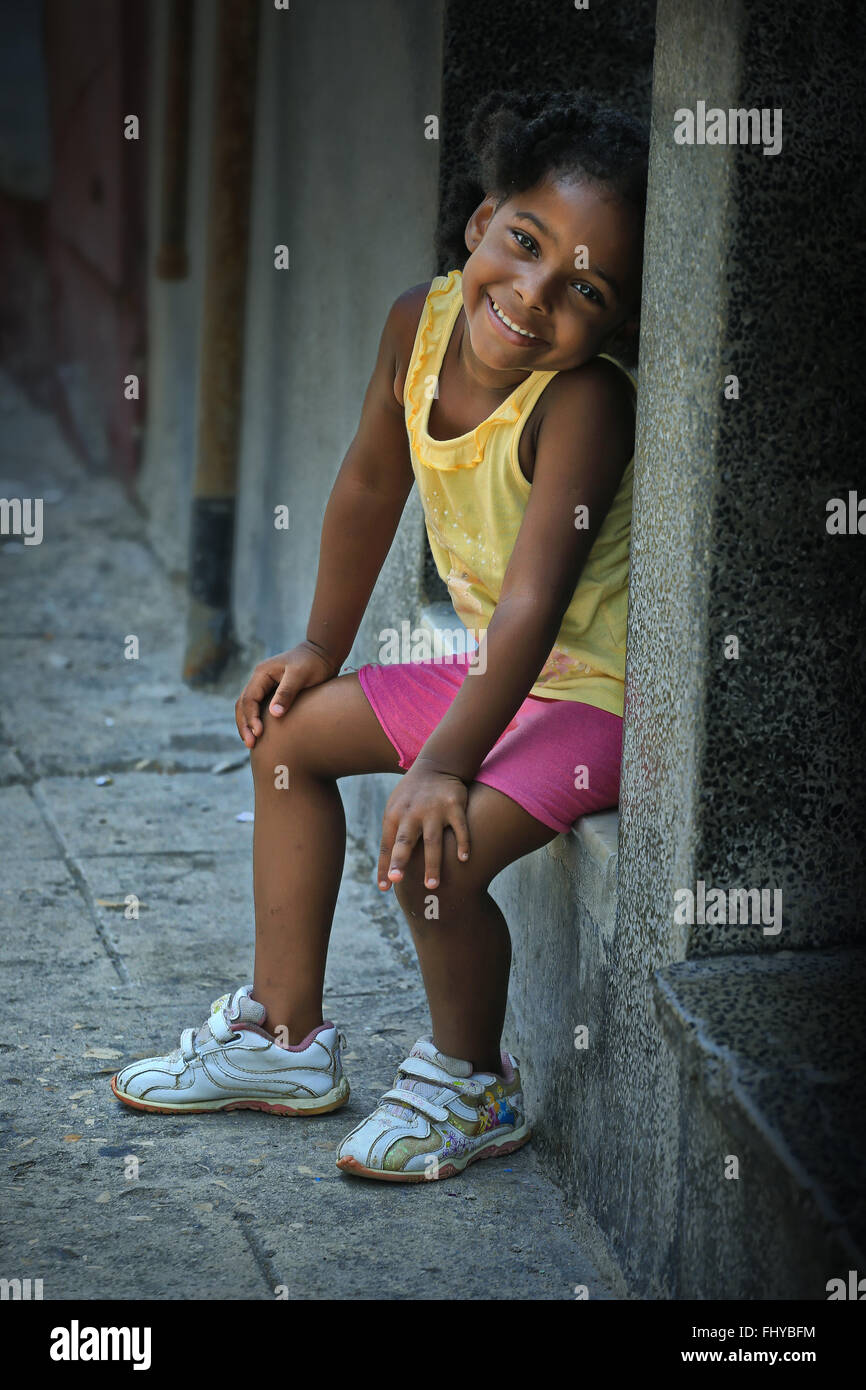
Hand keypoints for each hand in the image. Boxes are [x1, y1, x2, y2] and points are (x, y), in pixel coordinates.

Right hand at [235, 641, 339, 747]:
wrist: (323, 654)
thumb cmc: (313, 663)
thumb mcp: (300, 676)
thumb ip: (286, 693)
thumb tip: (274, 714)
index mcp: (262, 674)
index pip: (249, 699)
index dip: (251, 718)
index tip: (259, 733)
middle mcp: (259, 680)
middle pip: (243, 704)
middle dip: (245, 725)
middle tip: (251, 745)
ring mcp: (265, 686)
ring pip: (248, 707)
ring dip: (248, 724)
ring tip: (251, 744)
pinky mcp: (273, 692)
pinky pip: (259, 708)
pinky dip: (256, 720)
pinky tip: (261, 734)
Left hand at [377, 757, 470, 892]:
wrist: (436, 765)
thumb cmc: (412, 796)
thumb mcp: (396, 809)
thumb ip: (393, 836)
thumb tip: (388, 870)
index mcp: (394, 815)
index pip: (387, 845)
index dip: (385, 866)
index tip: (385, 887)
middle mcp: (412, 813)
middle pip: (405, 841)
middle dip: (400, 861)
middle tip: (398, 880)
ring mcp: (434, 810)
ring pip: (432, 840)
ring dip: (432, 864)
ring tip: (432, 885)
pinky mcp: (454, 806)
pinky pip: (460, 828)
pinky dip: (462, 843)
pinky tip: (463, 859)